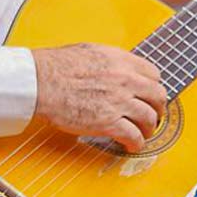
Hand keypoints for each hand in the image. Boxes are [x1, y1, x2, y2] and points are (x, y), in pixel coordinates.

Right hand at [32, 43, 167, 152]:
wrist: (39, 82)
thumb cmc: (54, 67)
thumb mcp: (87, 51)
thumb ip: (109, 61)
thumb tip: (114, 68)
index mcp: (119, 60)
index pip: (153, 74)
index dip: (152, 87)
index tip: (148, 94)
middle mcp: (124, 80)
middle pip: (157, 96)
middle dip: (157, 108)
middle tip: (152, 115)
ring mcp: (119, 102)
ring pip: (149, 119)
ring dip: (148, 129)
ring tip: (143, 133)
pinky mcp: (109, 123)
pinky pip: (134, 136)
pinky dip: (135, 144)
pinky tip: (130, 145)